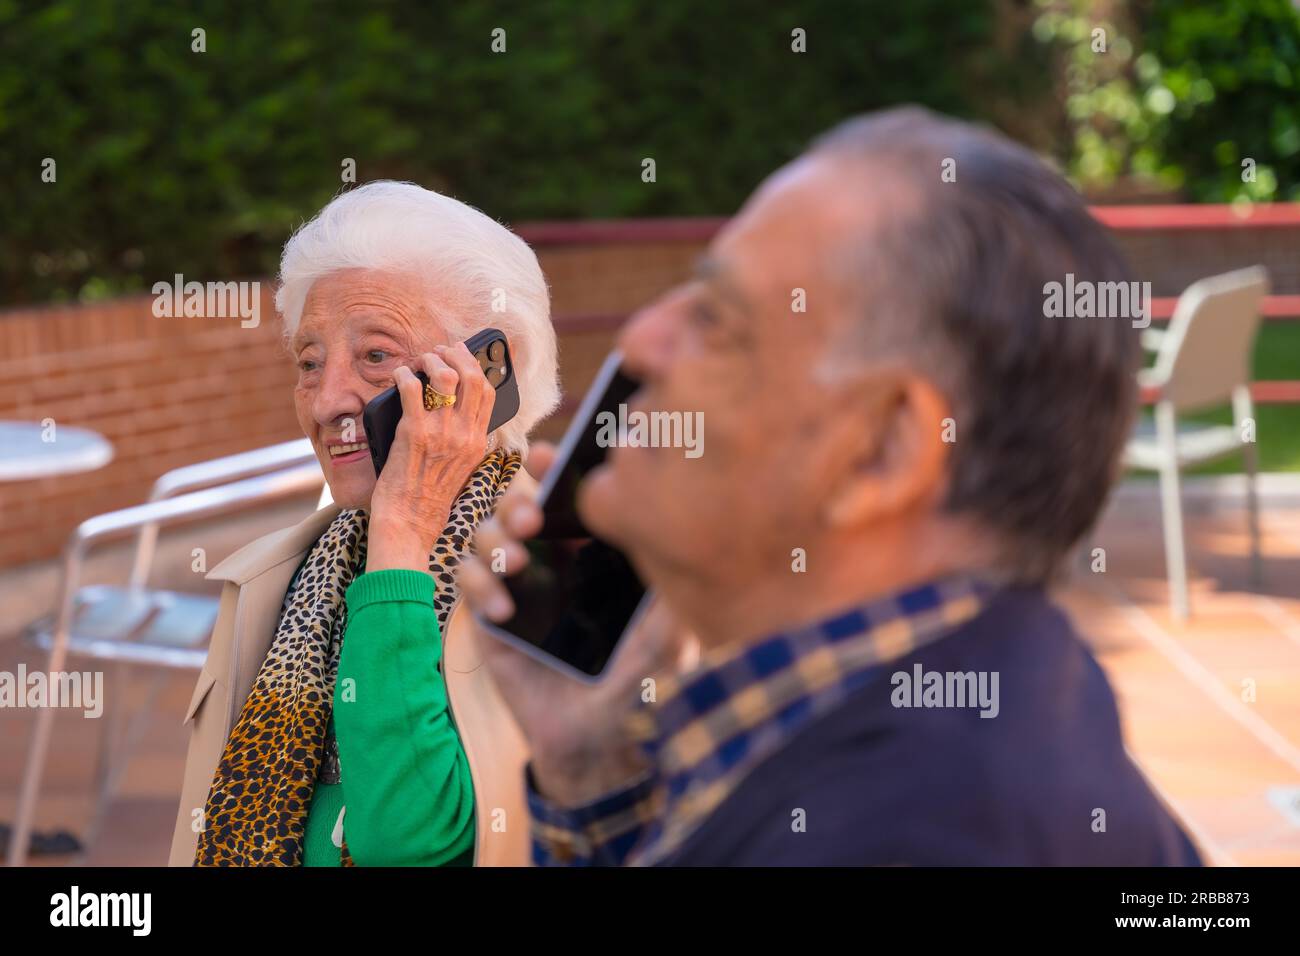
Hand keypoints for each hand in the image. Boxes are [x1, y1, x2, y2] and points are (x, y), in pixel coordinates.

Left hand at [367, 343, 495, 572]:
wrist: (410, 521)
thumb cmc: (428, 496)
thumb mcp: (458, 466)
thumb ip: (461, 439)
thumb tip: (453, 409)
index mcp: (477, 442)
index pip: (488, 393)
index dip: (477, 367)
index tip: (463, 356)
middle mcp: (464, 435)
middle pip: (472, 378)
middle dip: (456, 355)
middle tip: (440, 352)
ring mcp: (441, 433)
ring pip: (445, 377)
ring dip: (431, 361)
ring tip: (420, 361)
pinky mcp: (414, 433)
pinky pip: (411, 389)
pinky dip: (404, 375)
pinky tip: (399, 376)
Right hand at [456, 443, 696, 805]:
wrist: (590, 741)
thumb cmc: (632, 688)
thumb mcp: (664, 643)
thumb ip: (671, 604)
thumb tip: (683, 555)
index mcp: (592, 553)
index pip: (569, 498)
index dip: (553, 470)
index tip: (546, 456)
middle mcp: (552, 560)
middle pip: (519, 505)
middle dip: (518, 500)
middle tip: (532, 520)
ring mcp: (516, 585)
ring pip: (486, 534)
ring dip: (495, 538)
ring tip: (517, 561)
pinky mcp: (487, 616)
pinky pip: (466, 581)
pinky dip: (480, 586)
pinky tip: (505, 611)